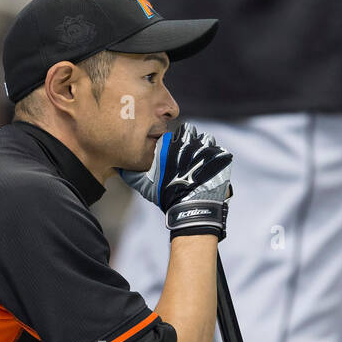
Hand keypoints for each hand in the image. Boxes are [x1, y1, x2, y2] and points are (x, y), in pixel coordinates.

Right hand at [118, 123, 232, 239]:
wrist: (191, 208)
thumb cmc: (167, 196)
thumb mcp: (144, 185)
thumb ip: (132, 174)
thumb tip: (120, 169)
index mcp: (172, 143)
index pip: (177, 133)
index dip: (177, 142)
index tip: (177, 153)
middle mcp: (190, 141)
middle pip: (192, 134)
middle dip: (191, 142)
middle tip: (189, 158)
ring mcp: (207, 148)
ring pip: (207, 140)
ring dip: (204, 148)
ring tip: (201, 163)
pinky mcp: (220, 157)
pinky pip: (220, 153)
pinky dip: (216, 159)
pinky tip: (211, 170)